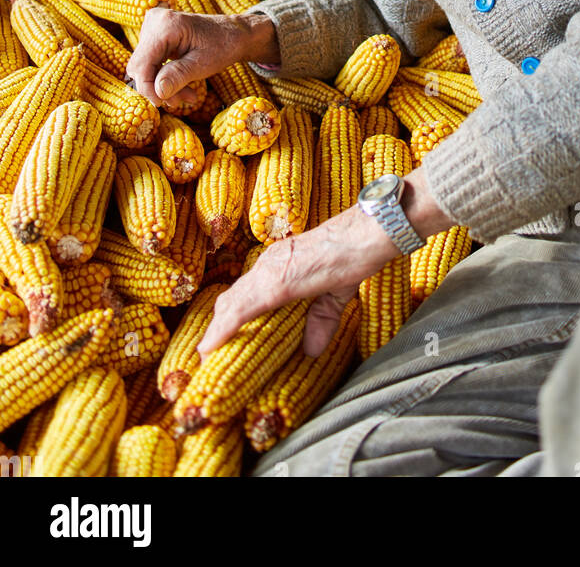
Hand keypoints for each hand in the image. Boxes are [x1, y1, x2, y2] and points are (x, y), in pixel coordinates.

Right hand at [125, 6, 276, 106]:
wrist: (231, 33)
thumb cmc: (222, 45)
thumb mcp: (204, 64)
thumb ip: (179, 76)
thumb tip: (158, 92)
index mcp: (166, 25)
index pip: (142, 64)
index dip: (147, 88)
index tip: (161, 103)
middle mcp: (154, 21)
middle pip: (141, 66)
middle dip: (158, 88)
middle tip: (182, 101)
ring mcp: (152, 26)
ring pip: (145, 67)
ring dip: (164, 86)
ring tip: (188, 95)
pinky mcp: (153, 34)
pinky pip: (150, 62)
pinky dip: (165, 77)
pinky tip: (183, 87)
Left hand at [197, 168, 455, 358]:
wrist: (368, 232)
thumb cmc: (355, 253)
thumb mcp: (335, 293)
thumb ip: (321, 320)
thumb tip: (312, 352)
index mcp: (279, 265)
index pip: (245, 293)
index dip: (229, 317)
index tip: (217, 340)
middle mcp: (268, 264)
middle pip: (231, 299)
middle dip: (217, 327)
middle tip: (205, 356)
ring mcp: (271, 270)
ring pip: (231, 304)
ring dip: (216, 332)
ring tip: (202, 356)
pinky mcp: (278, 281)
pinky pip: (243, 308)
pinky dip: (224, 329)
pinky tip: (211, 345)